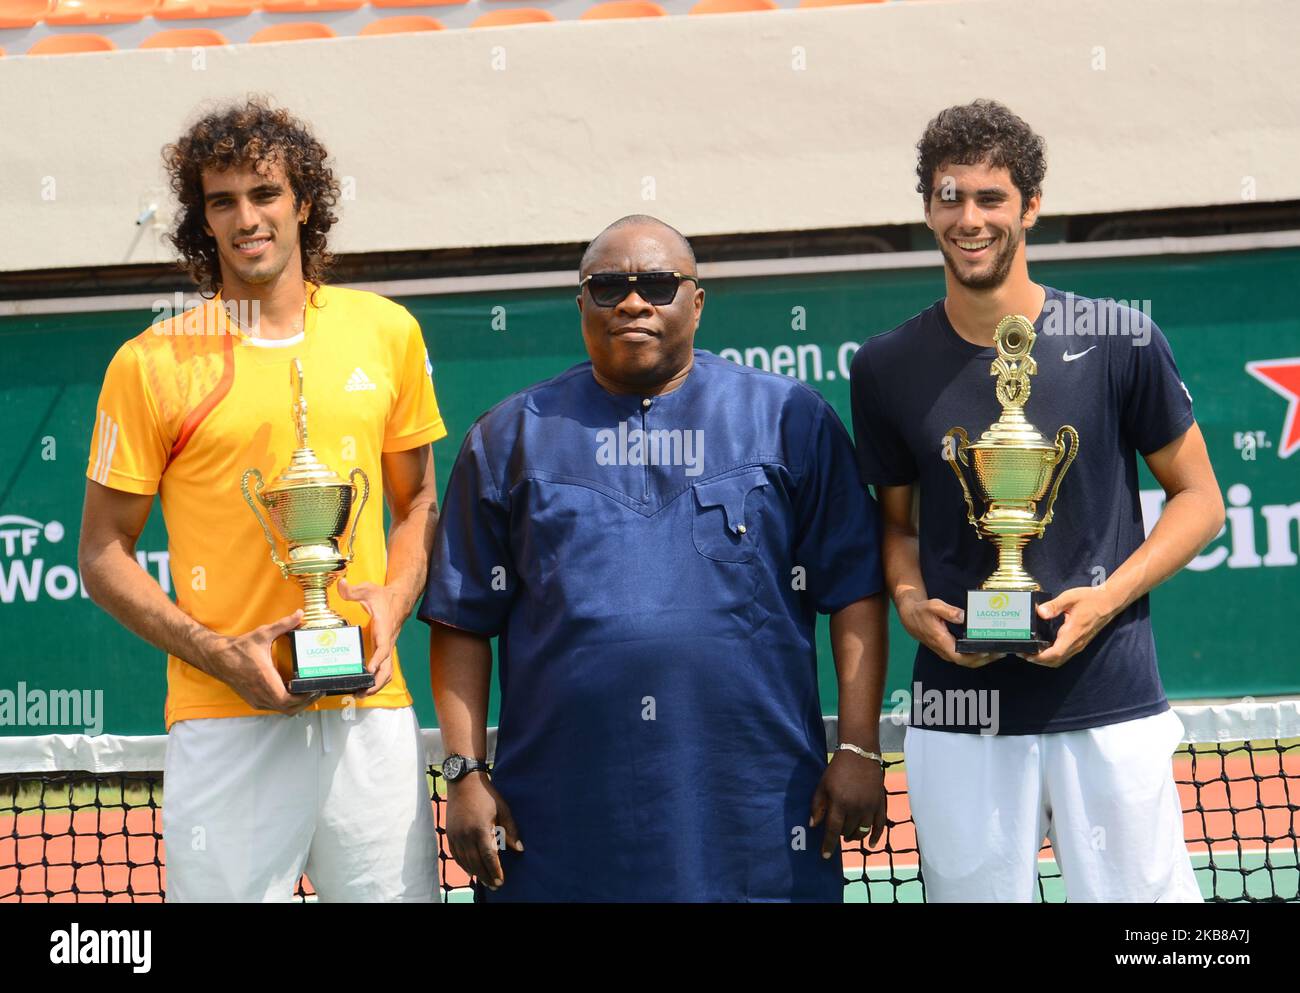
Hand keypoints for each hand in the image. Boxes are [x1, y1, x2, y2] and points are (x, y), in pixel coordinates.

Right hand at [209, 609, 322, 714]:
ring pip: (281, 710)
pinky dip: (286, 704)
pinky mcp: (253, 700)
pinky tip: (293, 692)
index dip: (304, 698)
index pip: (288, 700)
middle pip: (289, 709)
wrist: (217, 658)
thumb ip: (284, 624)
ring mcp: (256, 699)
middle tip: (317, 690)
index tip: (316, 689)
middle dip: (305, 702)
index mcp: (264, 679)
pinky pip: (273, 707)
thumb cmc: (239, 648)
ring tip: (308, 691)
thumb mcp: (263, 634)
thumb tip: (300, 614)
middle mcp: (260, 693)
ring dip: (296, 704)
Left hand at [337, 579, 399, 696]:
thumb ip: (353, 589)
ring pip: (388, 671)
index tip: (370, 669)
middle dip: (377, 681)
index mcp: (384, 628)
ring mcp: (388, 647)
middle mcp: (388, 641)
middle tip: (362, 691)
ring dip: (378, 684)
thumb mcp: (368, 589)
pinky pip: (384, 668)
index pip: (383, 647)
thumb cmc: (383, 596)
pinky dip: (377, 679)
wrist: (400, 598)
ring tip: (362, 693)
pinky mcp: (385, 649)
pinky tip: (366, 684)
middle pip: (387, 667)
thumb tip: (341, 584)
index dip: (378, 659)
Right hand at [446, 774, 522, 890]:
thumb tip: (519, 849)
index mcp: (481, 829)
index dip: (495, 871)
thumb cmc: (487, 795)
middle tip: (495, 886)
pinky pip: (456, 855)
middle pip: (476, 862)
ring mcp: (455, 835)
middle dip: (486, 876)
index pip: (489, 856)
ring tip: (485, 880)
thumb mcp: (503, 809)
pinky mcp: (449, 833)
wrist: (463, 781)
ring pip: (465, 861)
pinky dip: (464, 865)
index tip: (501, 881)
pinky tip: (471, 870)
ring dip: (475, 872)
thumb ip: (510, 831)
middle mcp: (466, 835)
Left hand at [809, 750, 886, 857]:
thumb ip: (817, 806)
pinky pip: (880, 825)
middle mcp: (856, 807)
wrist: (860, 755)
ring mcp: (870, 806)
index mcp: (840, 803)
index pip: (833, 830)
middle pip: (848, 831)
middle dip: (840, 834)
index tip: (825, 856)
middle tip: (837, 830)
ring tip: (848, 836)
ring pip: (862, 831)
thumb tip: (814, 826)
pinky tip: (870, 845)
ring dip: (854, 836)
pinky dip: (875, 836)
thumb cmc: (837, 770)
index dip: (828, 845)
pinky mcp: (880, 804)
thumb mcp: (822, 786)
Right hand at [895, 590, 999, 667]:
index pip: (959, 656)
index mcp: (941, 641)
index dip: (975, 657)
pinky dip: (976, 656)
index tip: (988, 652)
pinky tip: (986, 649)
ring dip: (982, 660)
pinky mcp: (948, 650)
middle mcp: (944, 650)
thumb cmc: (922, 611)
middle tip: (1001, 652)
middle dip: (985, 660)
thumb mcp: (934, 606)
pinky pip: (964, 658)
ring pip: (966, 662)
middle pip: (967, 662)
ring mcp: (946, 652)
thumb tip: (964, 616)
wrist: (910, 616)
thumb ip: (949, 611)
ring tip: (998, 652)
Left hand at [1025, 585, 1119, 667]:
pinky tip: (1044, 648)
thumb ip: (1054, 605)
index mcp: (1073, 633)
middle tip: (1022, 653)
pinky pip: (1064, 655)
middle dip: (1038, 660)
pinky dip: (1052, 656)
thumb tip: (1040, 612)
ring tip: (1030, 652)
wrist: (1109, 602)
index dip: (1039, 657)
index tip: (1026, 654)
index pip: (1056, 653)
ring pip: (1060, 659)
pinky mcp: (1080, 642)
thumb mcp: (1070, 598)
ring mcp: (1079, 644)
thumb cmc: (1090, 599)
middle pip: (1055, 660)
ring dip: (1045, 660)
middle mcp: (1076, 643)